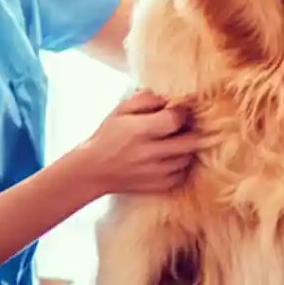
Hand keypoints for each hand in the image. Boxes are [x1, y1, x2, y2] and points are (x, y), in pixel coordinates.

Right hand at [75, 89, 205, 196]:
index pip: (176, 119)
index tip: (179, 110)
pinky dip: (179, 165)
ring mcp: (156, 172)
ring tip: (174, 141)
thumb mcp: (120, 111)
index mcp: (139, 130)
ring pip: (188, 158)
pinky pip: (182, 174)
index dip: (182, 112)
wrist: (93, 170)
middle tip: (182, 126)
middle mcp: (150, 152)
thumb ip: (145, 99)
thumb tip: (168, 99)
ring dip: (185, 148)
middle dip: (190, 130)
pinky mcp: (158, 186)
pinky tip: (169, 158)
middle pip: (190, 140)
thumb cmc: (107, 137)